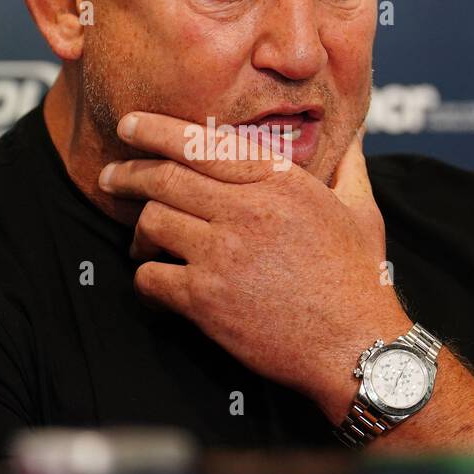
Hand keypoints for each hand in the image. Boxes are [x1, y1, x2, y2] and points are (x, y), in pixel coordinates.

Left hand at [98, 111, 412, 419]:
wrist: (357, 346)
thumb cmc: (360, 280)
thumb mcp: (362, 210)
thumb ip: (349, 165)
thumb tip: (357, 132)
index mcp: (280, 180)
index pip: (201, 142)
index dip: (156, 130)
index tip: (131, 127)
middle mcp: (247, 208)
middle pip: (165, 176)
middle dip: (129, 174)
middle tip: (111, 177)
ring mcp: (223, 253)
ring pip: (152, 221)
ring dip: (139, 232)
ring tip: (142, 243)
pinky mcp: (206, 298)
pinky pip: (150, 276)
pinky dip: (145, 279)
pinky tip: (155, 283)